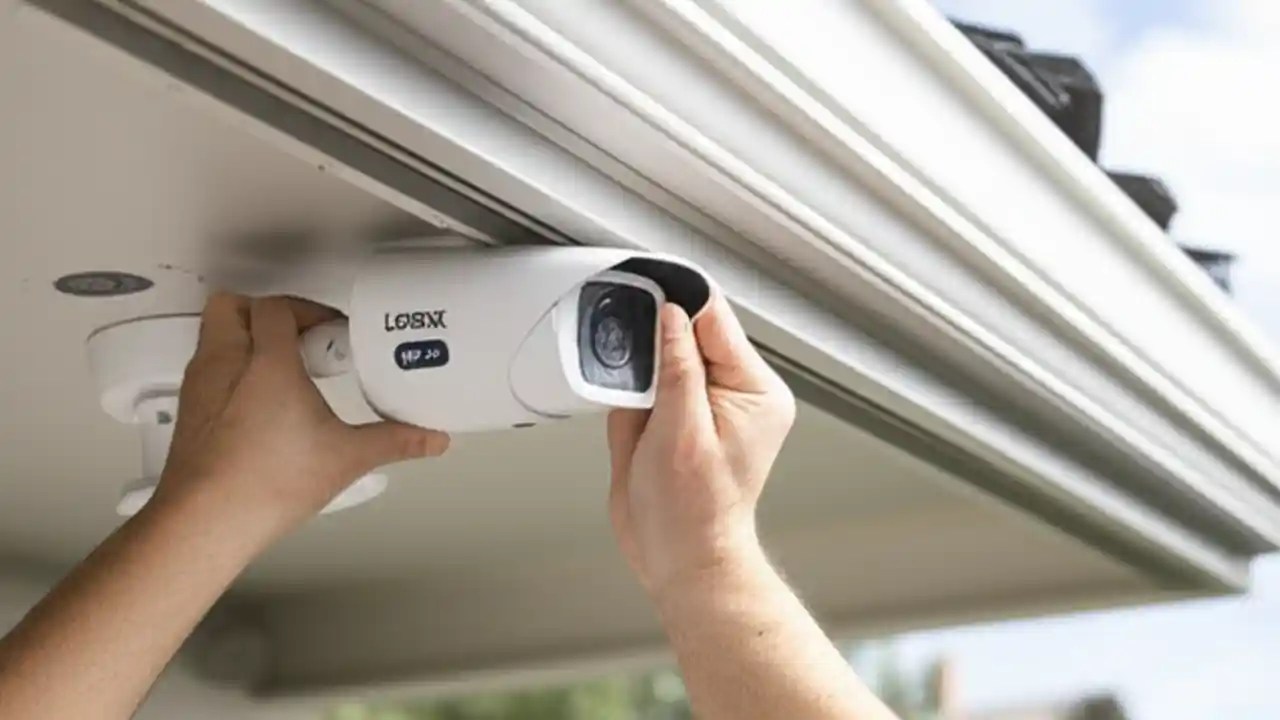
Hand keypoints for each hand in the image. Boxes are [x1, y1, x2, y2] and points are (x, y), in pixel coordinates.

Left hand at [153, 294, 449, 540]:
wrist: (205, 522)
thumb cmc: (268, 482)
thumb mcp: (346, 458)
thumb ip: (395, 441)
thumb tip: (432, 439)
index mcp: (266, 360)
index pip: (278, 307)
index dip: (308, 311)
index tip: (334, 336)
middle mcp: (225, 363)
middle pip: (234, 306)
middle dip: (268, 313)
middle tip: (302, 342)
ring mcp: (200, 387)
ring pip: (215, 336)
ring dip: (247, 341)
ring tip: (285, 373)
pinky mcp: (189, 413)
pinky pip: (208, 371)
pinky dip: (232, 373)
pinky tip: (260, 407)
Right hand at [606, 293, 795, 600]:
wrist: (681, 560)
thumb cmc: (694, 513)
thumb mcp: (681, 432)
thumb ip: (677, 367)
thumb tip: (671, 315)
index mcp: (755, 390)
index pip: (717, 320)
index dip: (679, 306)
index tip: (646, 298)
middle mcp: (736, 393)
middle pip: (690, 334)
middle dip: (655, 351)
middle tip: (643, 389)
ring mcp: (707, 405)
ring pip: (665, 358)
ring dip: (642, 375)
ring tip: (644, 421)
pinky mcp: (679, 417)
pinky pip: (650, 384)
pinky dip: (633, 394)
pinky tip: (636, 425)